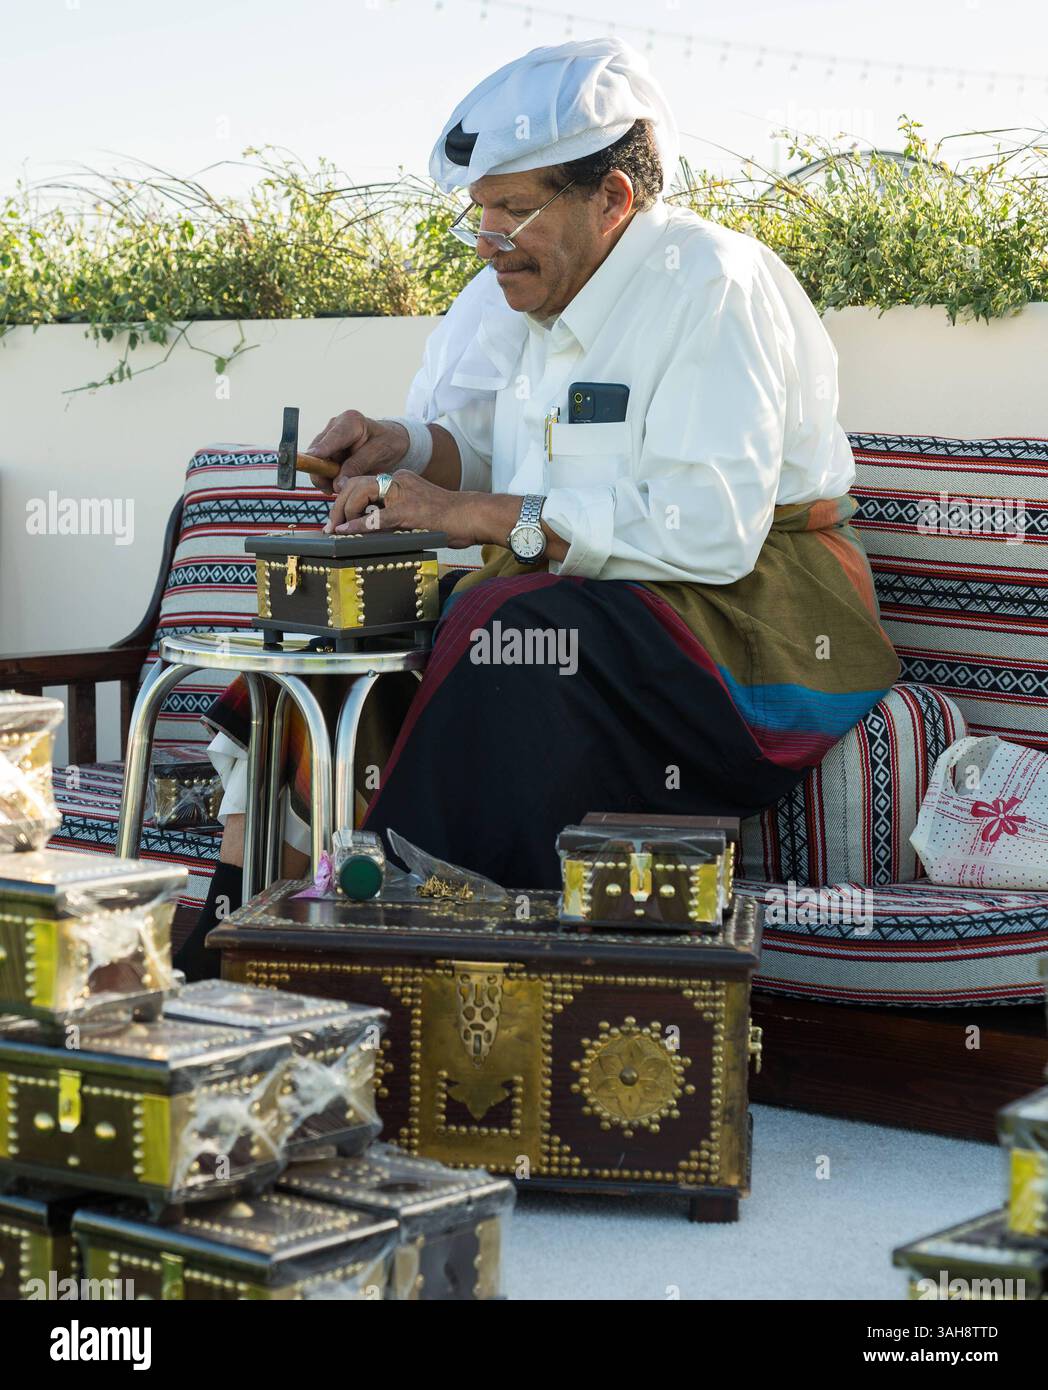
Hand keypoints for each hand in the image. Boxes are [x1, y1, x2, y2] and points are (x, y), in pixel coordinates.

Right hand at [305, 411, 409, 496]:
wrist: (391, 441)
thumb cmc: (388, 443)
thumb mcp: (379, 453)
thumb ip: (357, 466)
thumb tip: (337, 484)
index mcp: (350, 421)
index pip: (331, 439)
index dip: (320, 451)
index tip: (313, 463)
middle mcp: (334, 426)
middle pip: (317, 452)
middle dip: (323, 473)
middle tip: (336, 489)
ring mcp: (328, 437)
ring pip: (316, 462)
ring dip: (326, 478)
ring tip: (341, 487)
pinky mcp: (326, 449)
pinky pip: (320, 467)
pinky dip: (328, 478)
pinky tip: (339, 483)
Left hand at [325, 470, 482, 548]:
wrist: (474, 516)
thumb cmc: (450, 518)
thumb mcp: (417, 509)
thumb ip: (395, 512)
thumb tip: (371, 527)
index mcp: (399, 480)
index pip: (363, 482)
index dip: (345, 499)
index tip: (338, 517)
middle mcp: (398, 481)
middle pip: (356, 484)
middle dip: (338, 504)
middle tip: (330, 525)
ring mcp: (403, 495)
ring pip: (361, 493)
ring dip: (344, 511)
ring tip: (337, 528)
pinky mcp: (409, 512)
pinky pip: (377, 517)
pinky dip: (358, 525)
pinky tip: (346, 532)